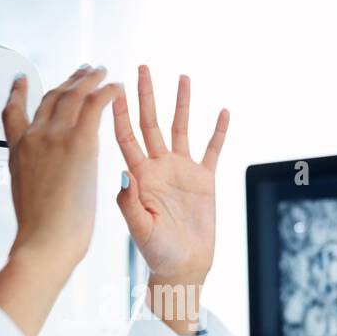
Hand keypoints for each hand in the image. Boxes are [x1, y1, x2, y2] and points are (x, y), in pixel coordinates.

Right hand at [2, 64, 123, 275]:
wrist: (44, 242)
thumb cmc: (39, 235)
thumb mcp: (25, 197)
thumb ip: (32, 179)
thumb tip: (39, 182)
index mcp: (17, 153)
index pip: (12, 113)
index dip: (18, 93)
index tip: (21, 81)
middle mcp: (32, 138)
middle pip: (49, 98)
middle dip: (67, 81)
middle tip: (82, 72)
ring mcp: (54, 137)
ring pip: (72, 95)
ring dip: (89, 79)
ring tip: (102, 72)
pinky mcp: (78, 142)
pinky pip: (95, 104)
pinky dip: (107, 91)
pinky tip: (118, 86)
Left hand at [114, 65, 228, 333]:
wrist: (182, 267)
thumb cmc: (157, 252)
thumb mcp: (141, 229)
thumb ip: (130, 203)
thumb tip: (123, 174)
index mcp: (139, 176)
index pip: (126, 138)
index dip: (120, 114)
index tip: (114, 90)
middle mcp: (158, 167)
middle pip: (151, 123)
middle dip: (146, 96)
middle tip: (142, 67)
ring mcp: (181, 171)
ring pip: (180, 129)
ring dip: (181, 104)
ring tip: (183, 77)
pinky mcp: (204, 180)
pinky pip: (212, 150)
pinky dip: (218, 131)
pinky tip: (222, 111)